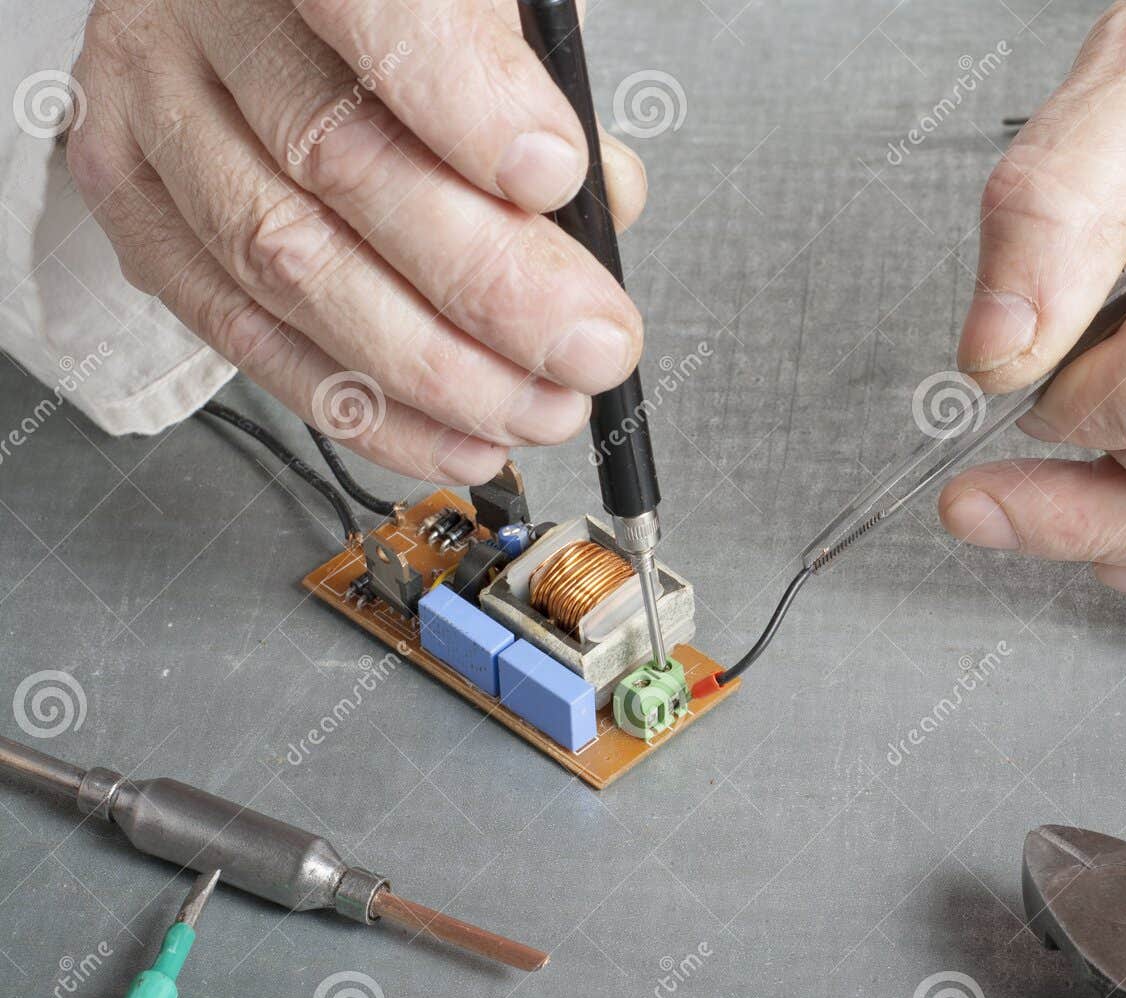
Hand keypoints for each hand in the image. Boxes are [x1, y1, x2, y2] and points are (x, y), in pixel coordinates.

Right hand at [66, 0, 647, 482]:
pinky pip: (242, 333)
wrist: (273, 7)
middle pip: (335, 158)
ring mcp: (154, 108)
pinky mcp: (135, 204)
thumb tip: (599, 204)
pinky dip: (363, 406)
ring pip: (284, 264)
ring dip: (433, 368)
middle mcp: (201, 11)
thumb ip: (540, 80)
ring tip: (536, 407)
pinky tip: (453, 436)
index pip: (370, 5)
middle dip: (486, 281)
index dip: (462, 100)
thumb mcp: (492, 2)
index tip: (553, 175)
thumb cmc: (403, 9)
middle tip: (585, 344)